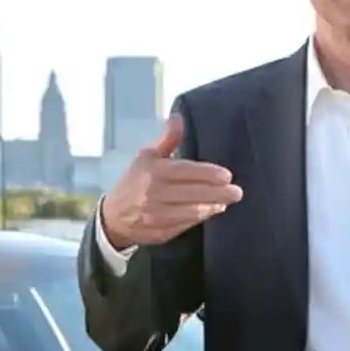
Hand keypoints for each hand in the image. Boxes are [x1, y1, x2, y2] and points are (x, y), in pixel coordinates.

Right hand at [100, 114, 242, 247]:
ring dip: (212, 207)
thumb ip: (167, 140)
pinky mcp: (159, 233)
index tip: (227, 175)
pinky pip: (185, 225)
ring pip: (192, 211)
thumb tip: (178, 117)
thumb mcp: (147, 157)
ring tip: (225, 202)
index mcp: (153, 171)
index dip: (208, 174)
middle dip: (218, 193)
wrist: (112, 217)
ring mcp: (156, 215)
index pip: (185, 171)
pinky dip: (199, 218)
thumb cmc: (135, 182)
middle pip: (193, 193)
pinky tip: (210, 211)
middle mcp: (154, 194)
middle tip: (237, 192)